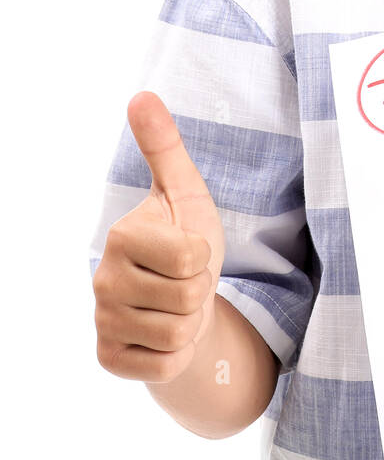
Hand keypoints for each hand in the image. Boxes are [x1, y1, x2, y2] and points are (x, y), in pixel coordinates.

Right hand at [94, 91, 224, 382]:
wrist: (179, 300)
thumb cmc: (185, 238)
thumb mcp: (185, 191)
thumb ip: (164, 145)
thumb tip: (142, 94)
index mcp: (122, 236)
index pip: (193, 258)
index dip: (205, 256)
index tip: (190, 251)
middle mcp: (102, 281)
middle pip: (189, 296)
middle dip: (201, 291)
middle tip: (187, 283)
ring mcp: (102, 323)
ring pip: (179, 334)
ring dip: (190, 322)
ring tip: (177, 306)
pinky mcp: (109, 359)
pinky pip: (165, 365)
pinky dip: (177, 354)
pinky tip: (164, 333)